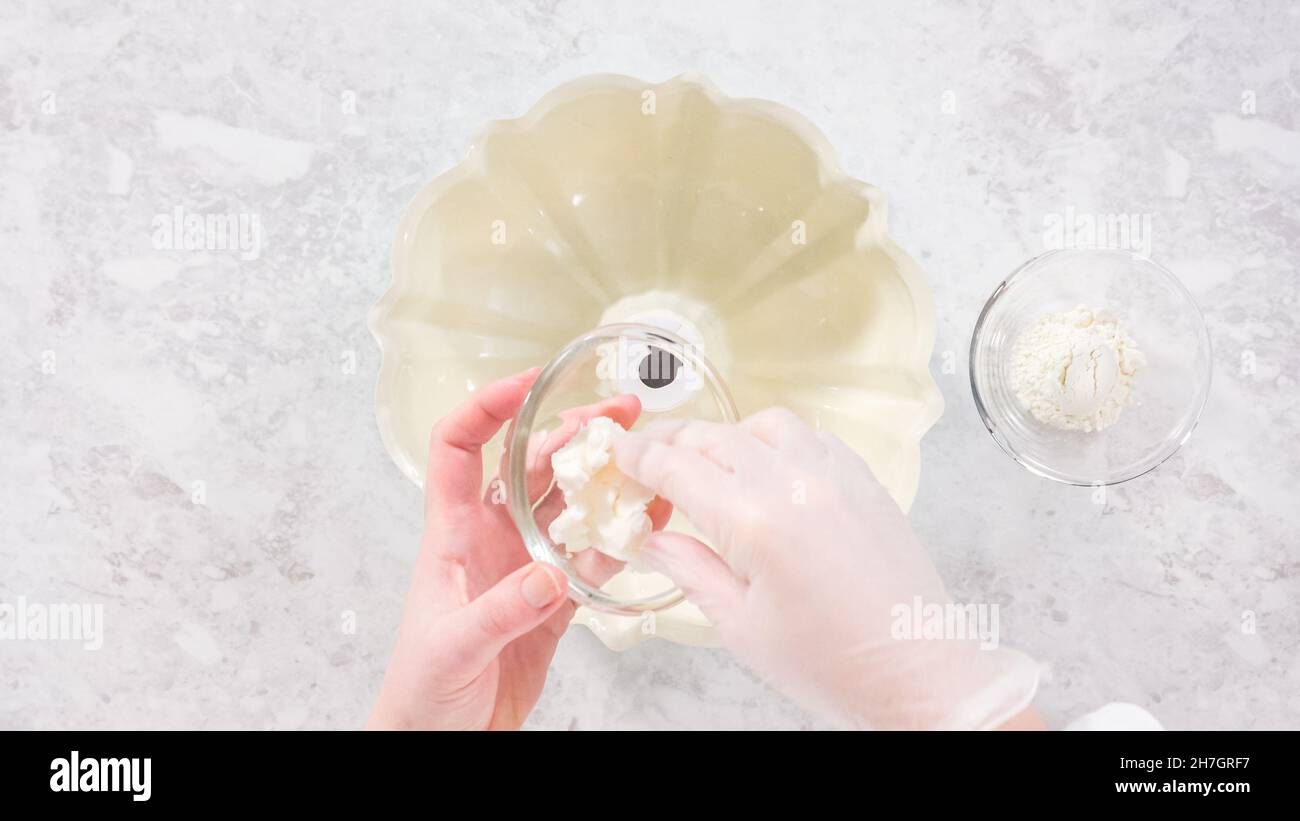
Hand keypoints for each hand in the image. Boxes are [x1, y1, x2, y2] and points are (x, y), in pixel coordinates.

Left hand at [367, 368, 663, 729]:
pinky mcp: (551, 602)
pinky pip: (589, 558)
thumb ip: (500, 612)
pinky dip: (618, 539)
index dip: (487, 408)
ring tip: (642, 455)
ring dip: (600, 478)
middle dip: (572, 432)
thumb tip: (550, 575)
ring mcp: (523, 567)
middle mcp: (489, 539)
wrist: (441, 742)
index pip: (458, 448)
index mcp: (451, 534)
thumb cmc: (421, 694)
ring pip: (567, 505)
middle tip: (620, 415)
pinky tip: (645, 521)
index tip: (531, 384)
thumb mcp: (453, 649)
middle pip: (530, 465)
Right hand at [613, 408, 1040, 729]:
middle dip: (674, 444)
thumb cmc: (831, 662)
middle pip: (714, 437)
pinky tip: (769, 473)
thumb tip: (650, 538)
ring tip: (711, 468)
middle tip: (651, 462)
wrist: (917, 670)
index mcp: (753, 520)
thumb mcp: (740, 626)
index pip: (677, 466)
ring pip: (765, 425)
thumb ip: (689, 569)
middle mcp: (793, 482)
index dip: (639, 456)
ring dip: (728, 436)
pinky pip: (811, 437)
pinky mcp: (864, 480)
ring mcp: (835, 474)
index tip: (618, 454)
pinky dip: (778, 442)